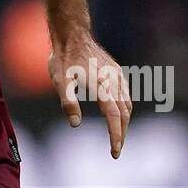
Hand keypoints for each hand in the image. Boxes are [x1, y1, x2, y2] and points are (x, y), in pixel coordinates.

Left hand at [48, 36, 131, 158]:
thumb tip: (76, 124)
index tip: (115, 151)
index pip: (114, 115)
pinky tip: (120, 116)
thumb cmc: (63, 60)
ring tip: (118, 138)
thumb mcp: (60, 82)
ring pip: (127, 104)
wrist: (73, 36)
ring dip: (124, 123)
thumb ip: (68, 103)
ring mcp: (117, 76)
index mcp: (101, 85)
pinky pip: (126, 94)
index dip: (116, 135)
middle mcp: (113, 81)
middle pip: (124, 113)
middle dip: (121, 134)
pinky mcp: (116, 72)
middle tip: (116, 151)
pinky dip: (126, 109)